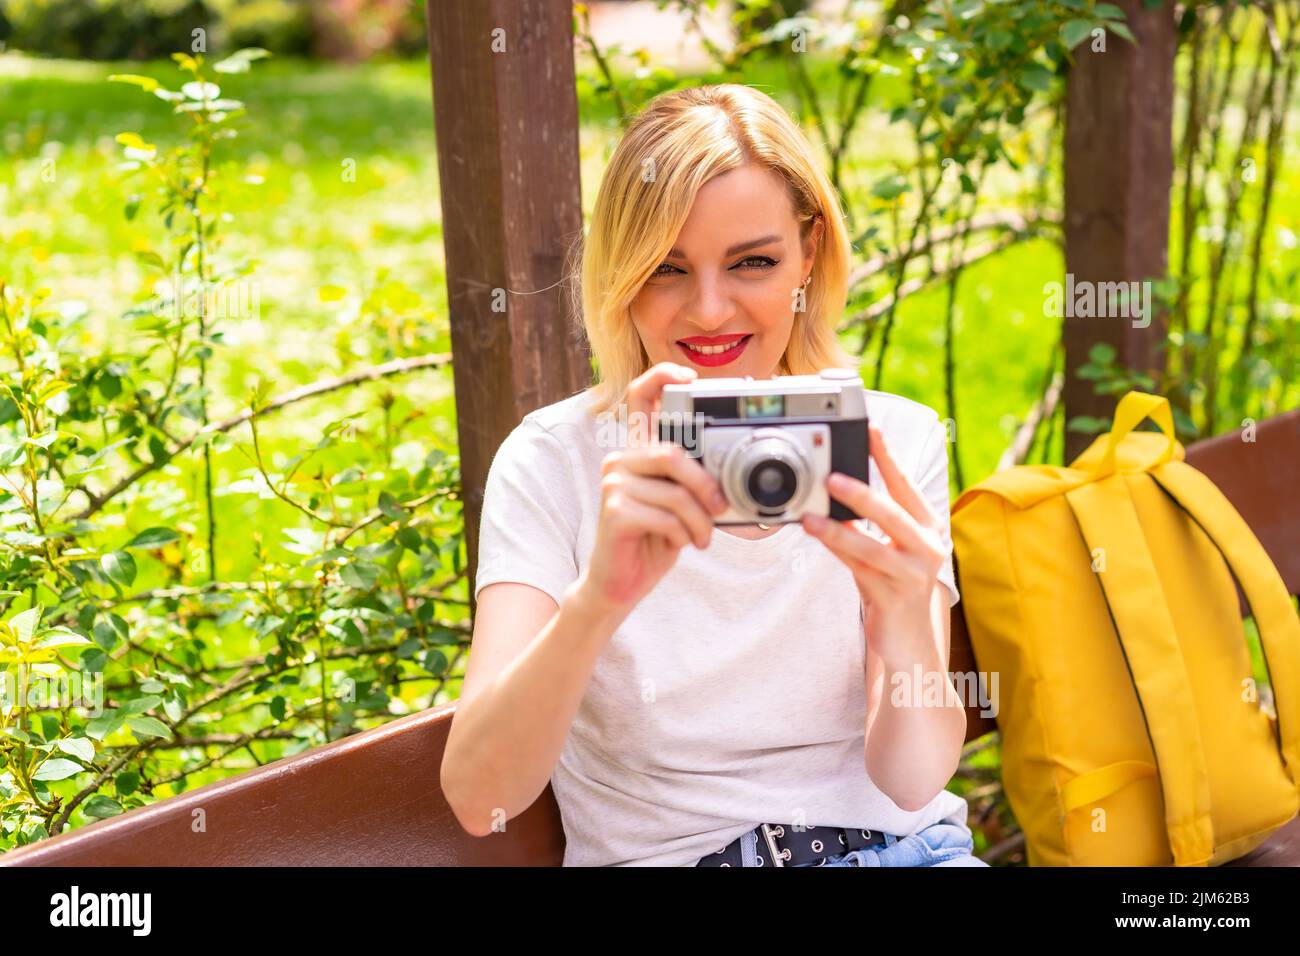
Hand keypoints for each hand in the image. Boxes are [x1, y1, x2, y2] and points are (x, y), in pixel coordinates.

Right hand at [576, 362, 727, 616]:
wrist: (622, 584)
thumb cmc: (655, 541)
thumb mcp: (682, 506)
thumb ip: (695, 482)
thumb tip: (730, 475)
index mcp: (639, 452)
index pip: (640, 399)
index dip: (662, 378)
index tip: (690, 377)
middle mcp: (621, 460)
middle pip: (673, 454)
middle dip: (705, 486)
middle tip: (719, 510)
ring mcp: (614, 484)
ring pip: (676, 492)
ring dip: (699, 521)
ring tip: (700, 537)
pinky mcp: (614, 511)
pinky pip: (666, 517)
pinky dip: (685, 535)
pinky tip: (681, 544)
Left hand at [800, 422, 946, 660]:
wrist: (909, 640)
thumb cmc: (894, 585)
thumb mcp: (887, 548)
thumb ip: (869, 523)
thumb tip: (836, 490)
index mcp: (928, 527)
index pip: (907, 486)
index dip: (888, 457)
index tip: (871, 429)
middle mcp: (928, 548)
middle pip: (893, 514)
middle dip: (861, 494)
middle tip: (831, 477)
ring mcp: (913, 575)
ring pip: (873, 547)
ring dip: (839, 530)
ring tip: (811, 518)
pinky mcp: (893, 598)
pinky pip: (860, 570)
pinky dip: (837, 552)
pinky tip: (818, 538)